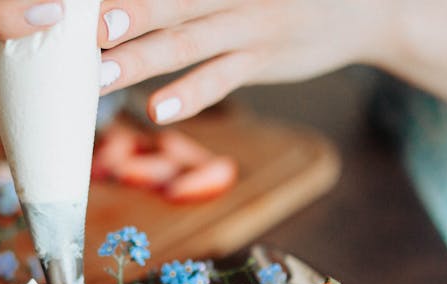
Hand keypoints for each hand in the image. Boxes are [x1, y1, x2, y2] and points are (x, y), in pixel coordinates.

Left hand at [97, 0, 387, 122]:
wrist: (367, 7)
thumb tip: (124, 6)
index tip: (80, 8)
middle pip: (169, 1)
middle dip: (127, 14)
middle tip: (86, 28)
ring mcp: (249, 24)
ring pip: (186, 42)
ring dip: (140, 60)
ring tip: (98, 77)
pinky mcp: (261, 59)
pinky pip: (222, 79)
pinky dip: (191, 94)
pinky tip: (159, 109)